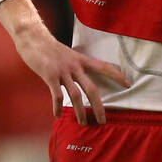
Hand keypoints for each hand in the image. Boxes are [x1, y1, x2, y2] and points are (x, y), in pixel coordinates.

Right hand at [0, 0, 128, 123]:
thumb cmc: (50, 47)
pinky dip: (57, 107)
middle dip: (98, 106)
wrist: (33, 38)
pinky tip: (57, 115)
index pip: (103, 67)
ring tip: (83, 123)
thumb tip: (81, 78)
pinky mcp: (49, 76)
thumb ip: (75, 66)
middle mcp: (75, 66)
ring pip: (76, 95)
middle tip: (103, 120)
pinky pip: (56, 95)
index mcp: (81, 60)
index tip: (128, 83)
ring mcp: (62, 71)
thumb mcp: (68, 54)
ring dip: (79, 112)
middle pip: (92, 88)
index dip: (116, 75)